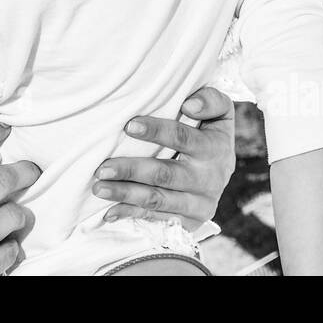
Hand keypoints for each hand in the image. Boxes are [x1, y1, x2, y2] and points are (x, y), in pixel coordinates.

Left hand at [91, 86, 234, 228]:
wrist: (222, 172)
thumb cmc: (210, 133)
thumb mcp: (220, 113)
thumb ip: (211, 101)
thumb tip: (189, 105)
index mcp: (215, 149)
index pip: (183, 138)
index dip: (156, 131)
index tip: (129, 126)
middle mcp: (209, 178)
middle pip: (165, 174)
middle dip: (131, 171)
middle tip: (103, 168)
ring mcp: (199, 203)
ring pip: (157, 199)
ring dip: (126, 194)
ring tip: (99, 188)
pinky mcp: (190, 221)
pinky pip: (156, 218)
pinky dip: (131, 214)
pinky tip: (109, 211)